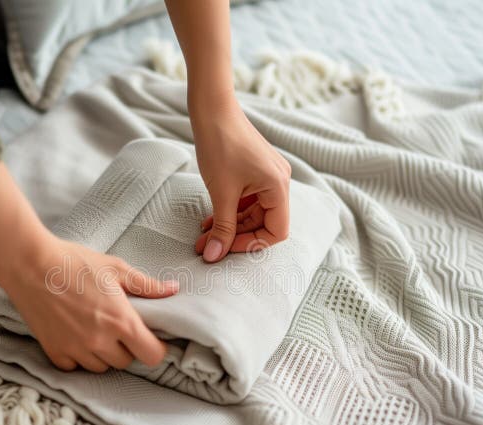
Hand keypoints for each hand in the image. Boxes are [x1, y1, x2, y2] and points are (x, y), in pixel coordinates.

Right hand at [0, 234, 178, 371]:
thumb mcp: (115, 269)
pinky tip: (77, 337)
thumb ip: (146, 285)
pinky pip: (75, 367)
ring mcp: (76, 349)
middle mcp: (100, 341)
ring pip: (101, 367)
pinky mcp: (54, 352)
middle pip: (125, 362)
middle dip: (127, 348)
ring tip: (97, 330)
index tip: (153, 340)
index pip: (151, 355)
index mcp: (120, 320)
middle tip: (119, 328)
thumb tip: (172, 290)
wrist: (30, 265)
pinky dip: (79, 357)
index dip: (156, 349)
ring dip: (104, 354)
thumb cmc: (74, 263)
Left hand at [191, 97, 290, 262]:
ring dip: (229, 225)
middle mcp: (279, 182)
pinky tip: (209, 220)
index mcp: (279, 187)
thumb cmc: (220, 145)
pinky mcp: (255, 171)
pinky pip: (247, 200)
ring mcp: (268, 176)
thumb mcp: (221, 193)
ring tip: (203, 237)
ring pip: (252, 213)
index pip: (276, 231)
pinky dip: (230, 211)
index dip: (252, 244)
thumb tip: (214, 256)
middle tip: (207, 247)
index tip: (225, 248)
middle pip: (263, 223)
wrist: (212, 110)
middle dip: (235, 236)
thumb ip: (222, 227)